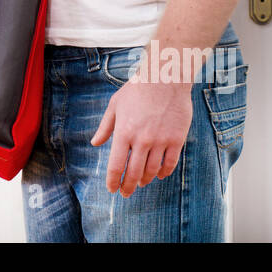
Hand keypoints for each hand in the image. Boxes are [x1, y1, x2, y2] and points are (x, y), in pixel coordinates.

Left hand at [90, 73, 192, 196]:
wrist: (164, 78)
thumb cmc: (137, 90)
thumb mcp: (115, 105)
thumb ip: (105, 127)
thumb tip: (95, 143)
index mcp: (124, 132)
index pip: (116, 166)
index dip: (113, 181)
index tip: (112, 189)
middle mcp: (142, 140)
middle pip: (134, 173)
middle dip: (128, 186)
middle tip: (125, 193)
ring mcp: (160, 141)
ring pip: (152, 171)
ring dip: (145, 180)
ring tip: (141, 183)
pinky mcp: (177, 139)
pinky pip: (170, 163)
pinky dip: (164, 173)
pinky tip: (160, 175)